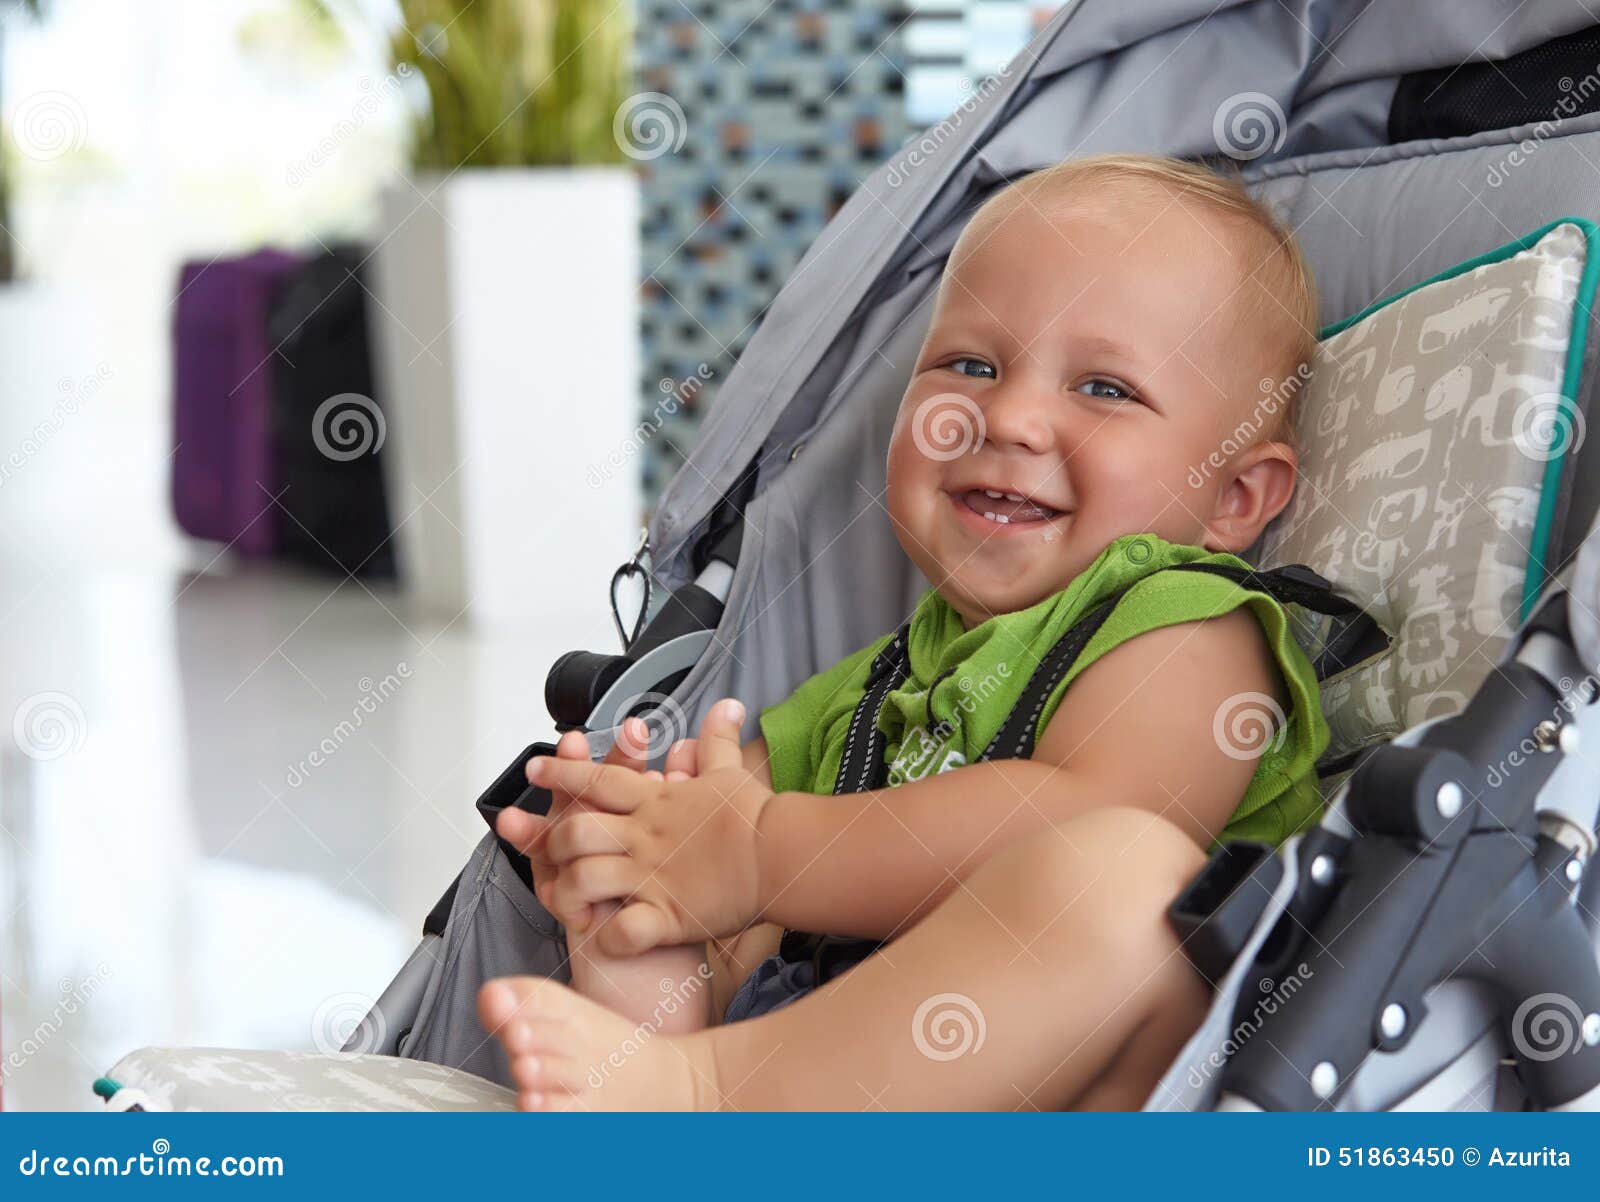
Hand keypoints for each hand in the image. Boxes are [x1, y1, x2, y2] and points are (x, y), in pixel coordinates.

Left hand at [528, 698, 771, 954]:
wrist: (784, 855)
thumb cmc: (757, 818)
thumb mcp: (730, 773)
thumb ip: (717, 742)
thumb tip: (727, 706)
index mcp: (655, 804)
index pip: (596, 780)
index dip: (561, 773)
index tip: (535, 768)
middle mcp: (645, 838)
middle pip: (576, 831)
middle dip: (552, 842)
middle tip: (544, 850)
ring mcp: (652, 878)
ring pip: (584, 880)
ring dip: (568, 894)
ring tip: (567, 903)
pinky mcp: (668, 917)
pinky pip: (621, 932)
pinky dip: (607, 938)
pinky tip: (603, 938)